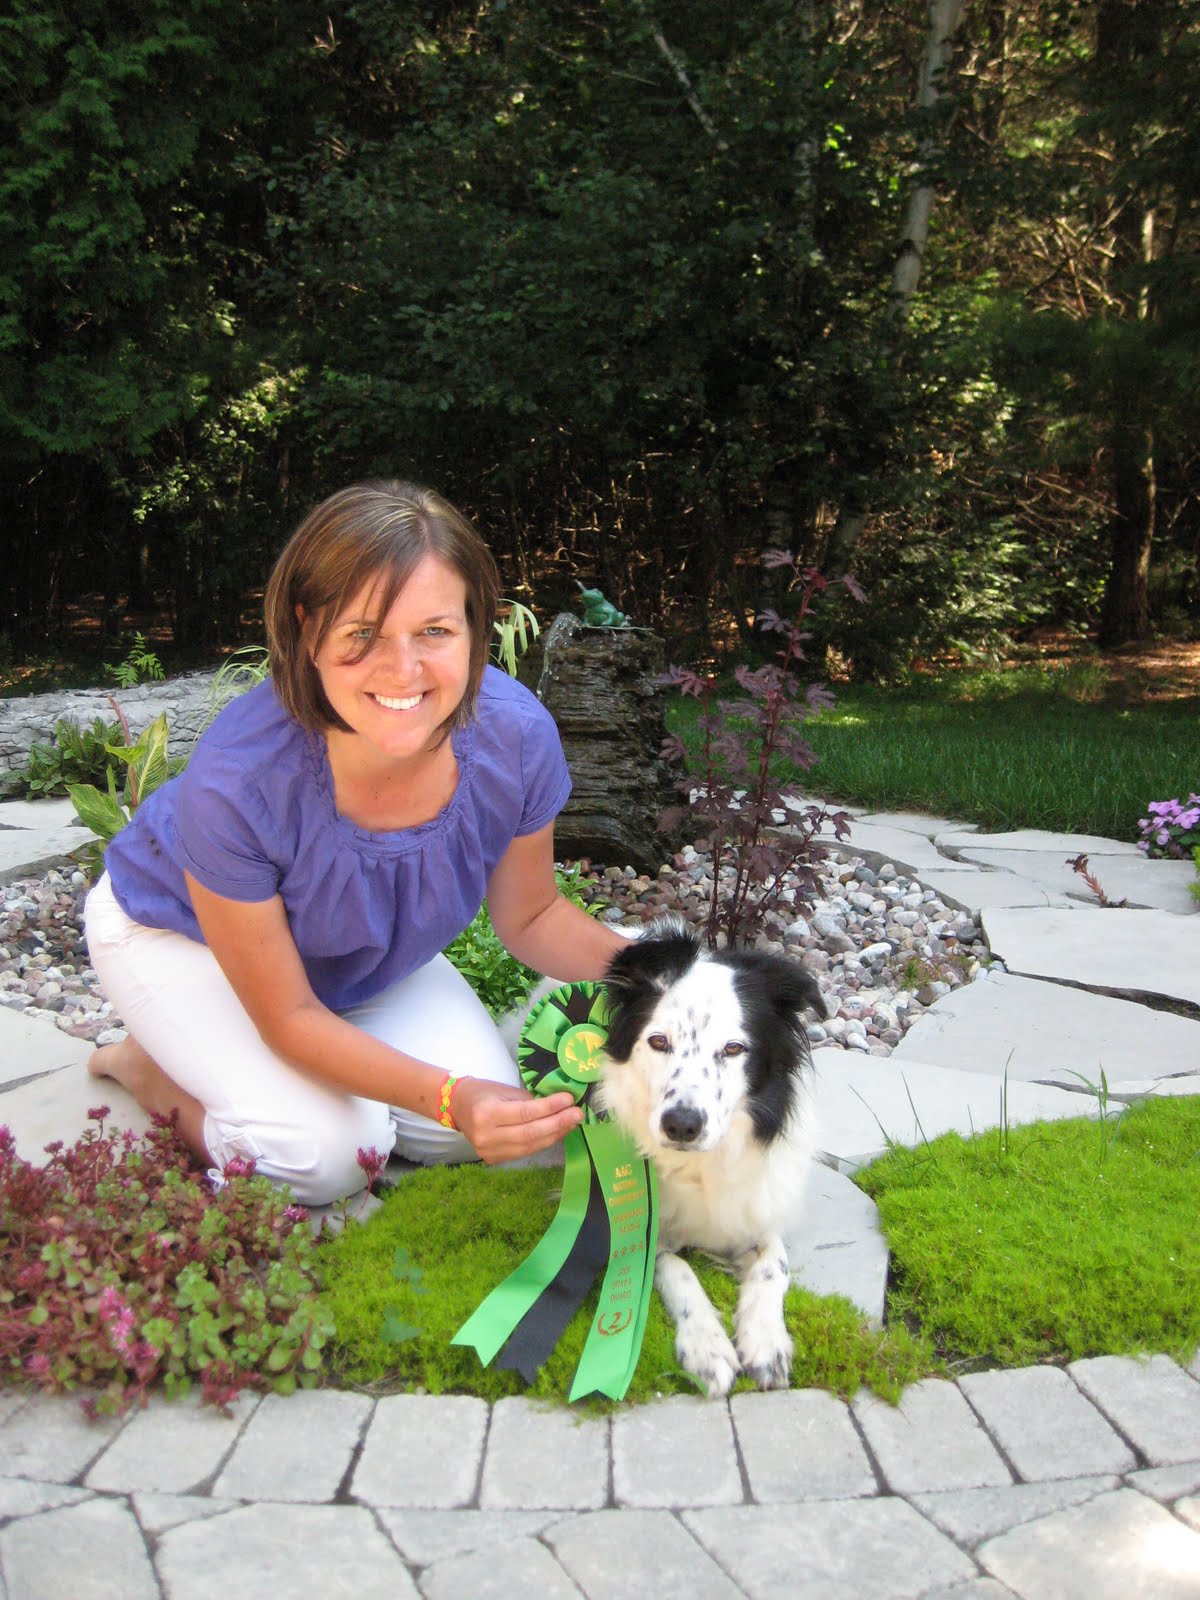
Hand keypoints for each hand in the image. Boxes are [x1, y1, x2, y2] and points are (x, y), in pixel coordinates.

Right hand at [450, 1079, 583, 1164]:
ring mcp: (489, 1152)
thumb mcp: (505, 1090)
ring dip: (555, 1135)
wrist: (458, 1107)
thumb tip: (560, 1105)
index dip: (549, 1108)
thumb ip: (530, 1101)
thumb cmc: (483, 1093)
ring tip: (571, 1123)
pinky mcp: (494, 1160)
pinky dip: (543, 1142)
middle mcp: (486, 1136)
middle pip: (530, 1134)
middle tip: (577, 1114)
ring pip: (530, 1146)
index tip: (569, 1099)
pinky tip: (557, 1132)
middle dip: (557, 1124)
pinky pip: (524, 1152)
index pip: (525, 1113)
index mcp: (487, 1114)